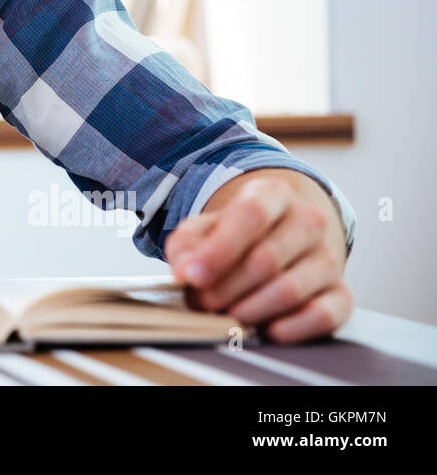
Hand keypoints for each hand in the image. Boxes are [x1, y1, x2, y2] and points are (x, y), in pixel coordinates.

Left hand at [163, 169, 351, 343]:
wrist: (284, 234)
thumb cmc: (236, 234)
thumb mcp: (204, 228)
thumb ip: (187, 245)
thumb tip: (184, 272)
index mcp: (273, 194)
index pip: (251, 215)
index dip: (219, 250)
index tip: (193, 276)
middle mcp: (308, 221)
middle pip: (266, 258)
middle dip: (226, 288)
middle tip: (201, 303)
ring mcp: (329, 257)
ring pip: (290, 289)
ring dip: (250, 310)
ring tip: (225, 317)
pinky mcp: (341, 293)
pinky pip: (325, 314)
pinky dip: (294, 328)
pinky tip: (268, 330)